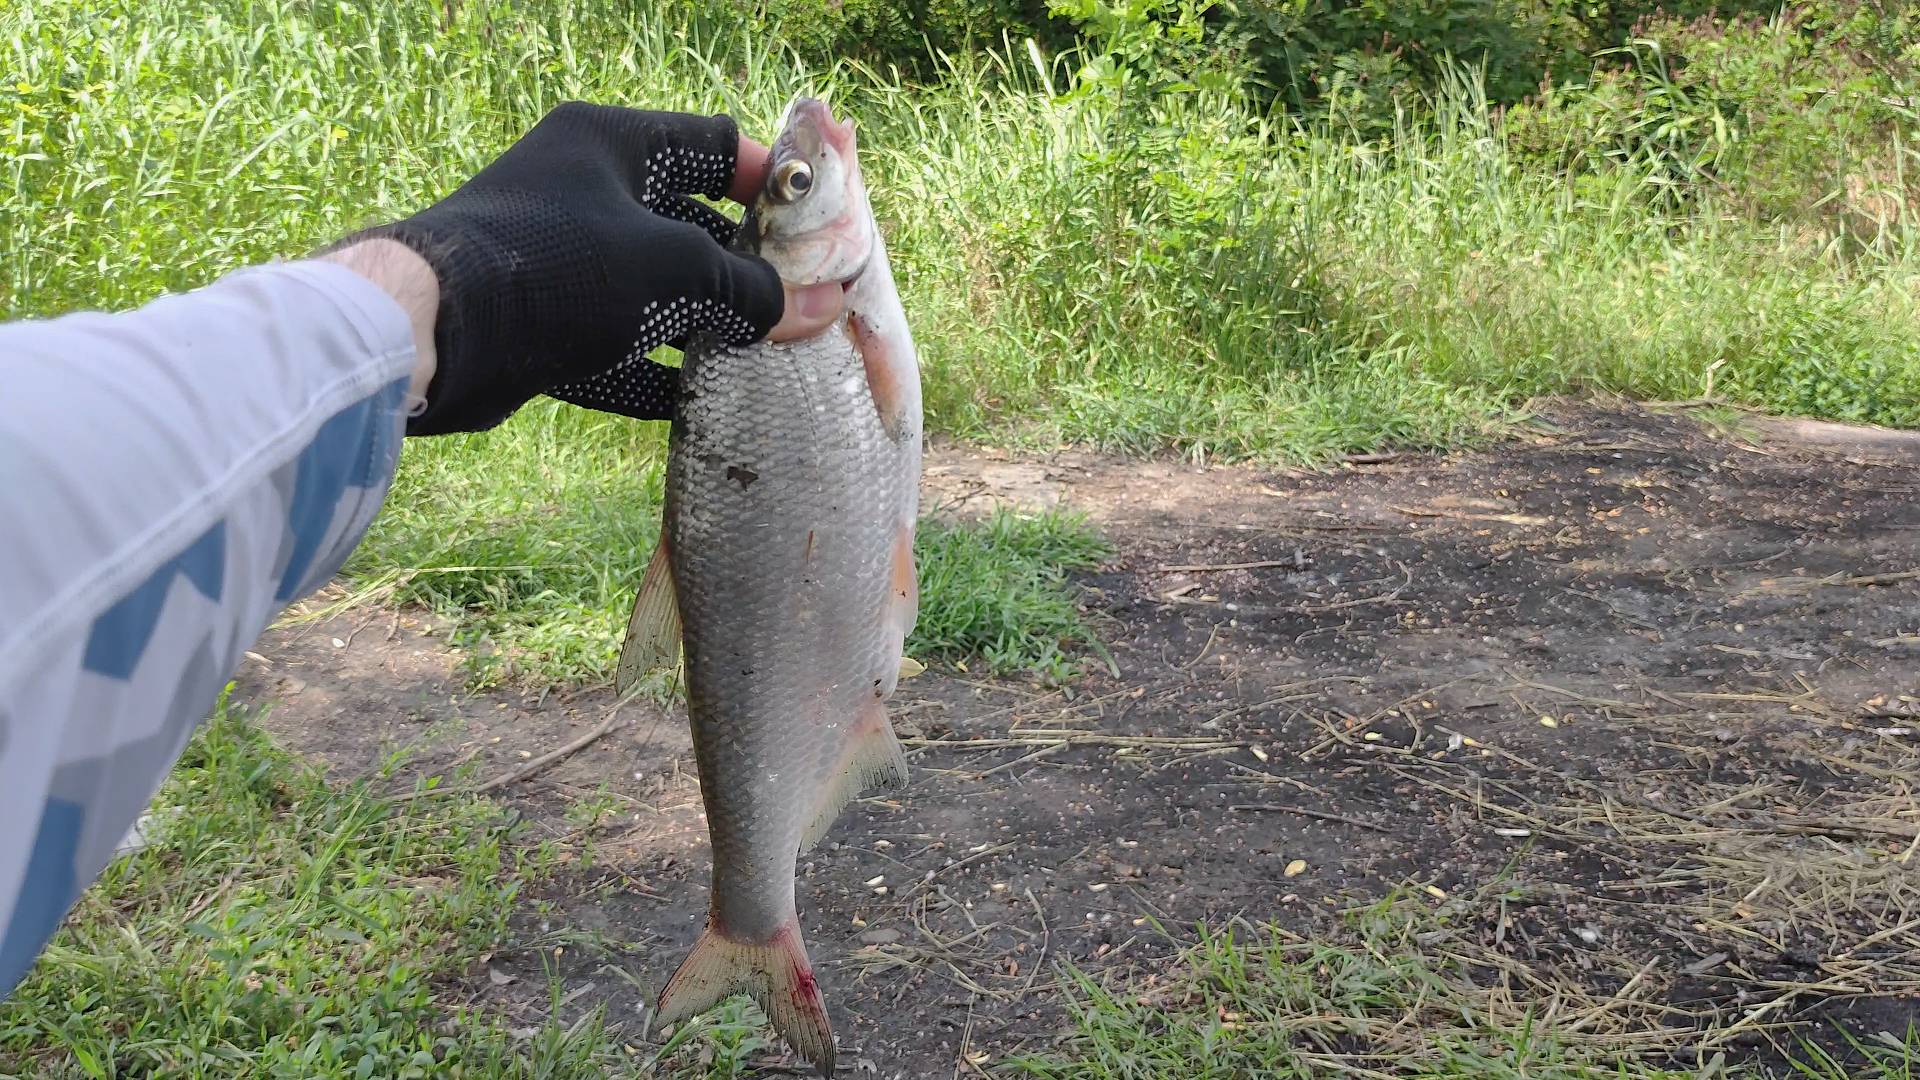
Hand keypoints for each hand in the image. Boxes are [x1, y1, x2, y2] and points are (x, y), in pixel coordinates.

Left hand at [340, 102, 844, 434]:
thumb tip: (811, 311)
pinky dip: (653, 371)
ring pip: (654, 289)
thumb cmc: (559, 267)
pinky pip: (615, 341)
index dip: (770, 184)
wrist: (435, 330)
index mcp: (613, 143)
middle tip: (795, 309)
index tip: (814, 231)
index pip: (712, 144)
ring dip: (703, 327)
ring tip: (757, 362)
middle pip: (689, 223)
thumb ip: (748, 289)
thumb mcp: (672, 267)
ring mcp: (561, 256)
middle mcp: (585, 189)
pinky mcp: (541, 318)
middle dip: (742, 271)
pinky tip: (694, 407)